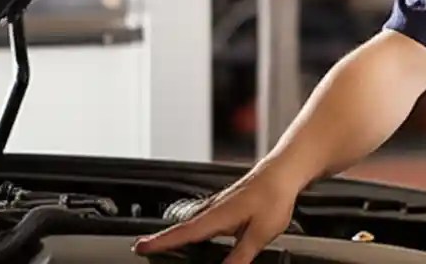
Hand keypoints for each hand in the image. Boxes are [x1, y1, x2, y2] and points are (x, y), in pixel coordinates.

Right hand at [131, 161, 302, 263]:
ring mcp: (220, 204)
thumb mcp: (259, 234)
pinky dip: (194, 227)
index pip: (182, 234)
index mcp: (216, 216)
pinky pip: (204, 218)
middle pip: (182, 228)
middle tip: (142, 247)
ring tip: (163, 244)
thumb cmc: (274, 195)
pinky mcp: (228, 202)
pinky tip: (199, 233)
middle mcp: (213, 208)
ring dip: (177, 233)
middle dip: (162, 239)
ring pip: (193, 222)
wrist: (285, 171)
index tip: (140, 247)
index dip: (160, 243)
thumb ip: (240, 257)